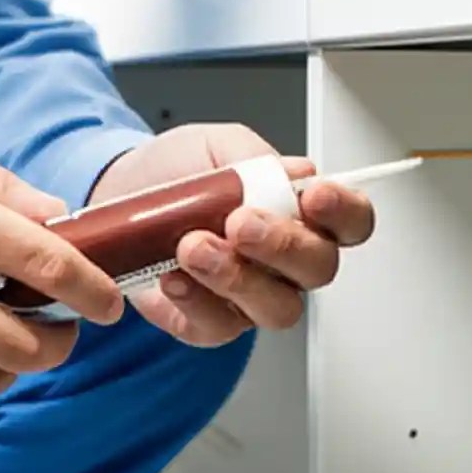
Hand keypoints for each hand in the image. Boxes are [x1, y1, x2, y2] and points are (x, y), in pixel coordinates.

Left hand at [89, 123, 374, 345]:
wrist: (120, 192)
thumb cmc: (177, 170)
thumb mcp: (217, 145)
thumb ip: (256, 160)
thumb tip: (295, 174)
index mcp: (301, 214)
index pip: (351, 221)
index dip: (344, 213)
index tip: (315, 196)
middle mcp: (286, 262)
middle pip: (319, 269)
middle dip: (284, 246)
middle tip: (239, 222)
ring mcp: (252, 297)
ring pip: (277, 309)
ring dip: (237, 278)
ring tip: (193, 247)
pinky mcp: (210, 323)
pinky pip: (219, 327)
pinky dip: (195, 301)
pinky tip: (172, 276)